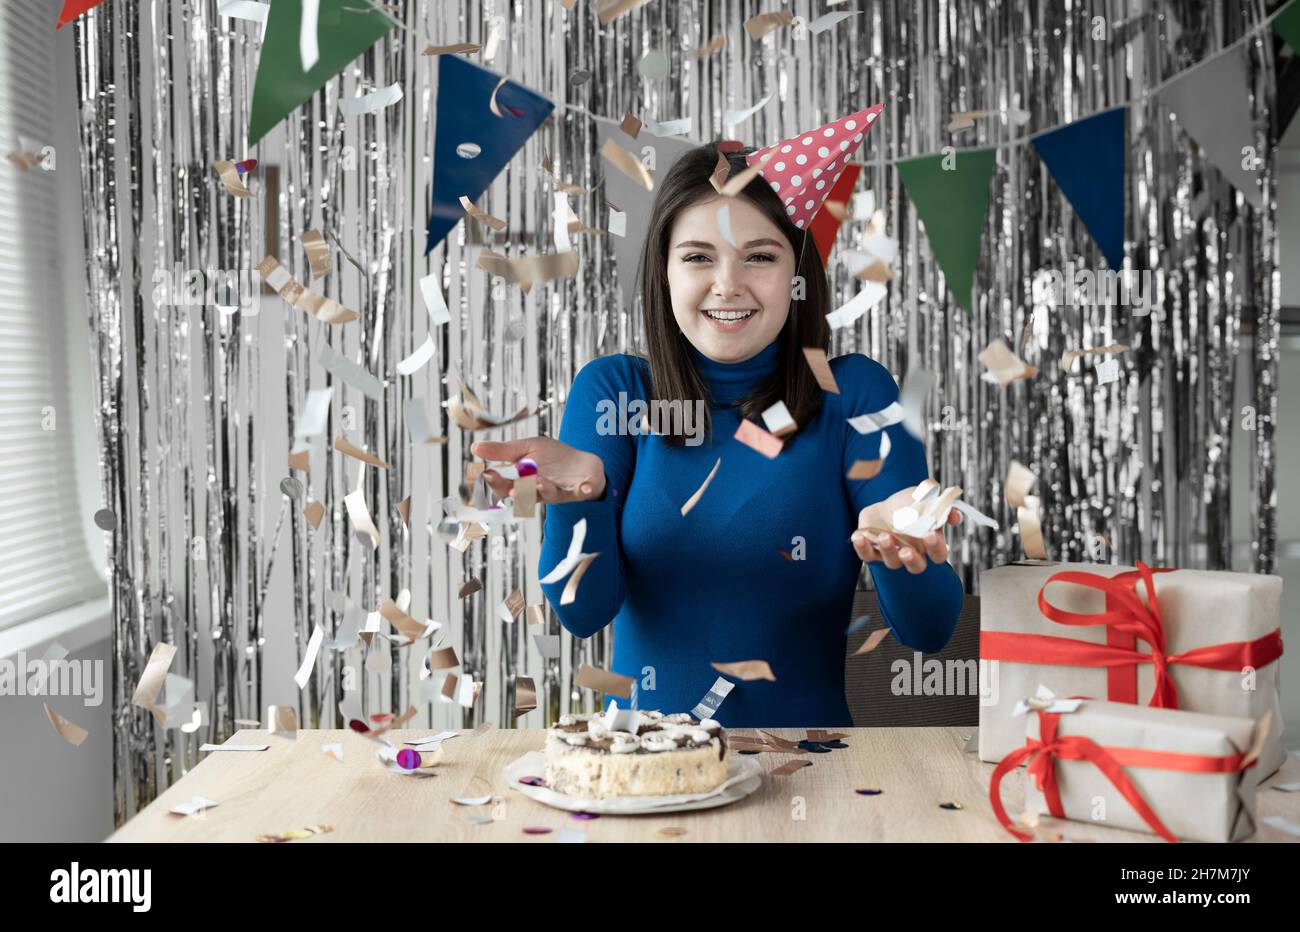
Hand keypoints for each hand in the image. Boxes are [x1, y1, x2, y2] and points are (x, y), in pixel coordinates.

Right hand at [470, 437, 606, 503]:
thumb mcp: (527, 449)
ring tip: (541, 481)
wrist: (583, 462)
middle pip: (525, 496)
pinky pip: (581, 492)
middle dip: (519, 492)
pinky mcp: (579, 490)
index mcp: (525, 482)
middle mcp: (540, 491)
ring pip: (549, 495)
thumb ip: (503, 451)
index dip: (496, 483)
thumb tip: (475, 448)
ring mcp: (560, 492)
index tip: (487, 474)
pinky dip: (583, 490)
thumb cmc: (553, 457)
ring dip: (545, 489)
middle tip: (513, 488)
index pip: (505, 487)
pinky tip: (585, 487)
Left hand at [851, 485, 961, 573]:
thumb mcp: (928, 501)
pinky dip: (862, 548)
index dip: (936, 548)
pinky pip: (866, 555)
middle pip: (916, 567)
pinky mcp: (872, 551)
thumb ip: (944, 507)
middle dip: (911, 559)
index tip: (930, 535)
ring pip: (892, 562)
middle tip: (906, 550)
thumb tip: (954, 516)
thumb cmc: (912, 506)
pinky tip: (859, 537)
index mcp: (929, 545)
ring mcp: (891, 555)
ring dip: (888, 551)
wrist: (888, 507)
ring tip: (885, 537)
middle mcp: (911, 555)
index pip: (938, 555)